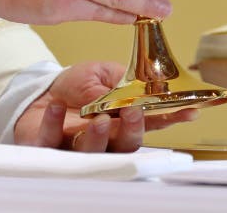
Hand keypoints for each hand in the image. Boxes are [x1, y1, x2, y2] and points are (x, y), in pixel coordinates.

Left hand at [14, 61, 198, 151]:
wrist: (38, 92)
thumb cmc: (74, 86)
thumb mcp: (98, 73)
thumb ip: (115, 83)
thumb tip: (130, 94)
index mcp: (122, 120)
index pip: (150, 122)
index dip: (170, 118)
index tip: (188, 110)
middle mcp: (105, 138)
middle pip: (126, 145)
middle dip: (132, 131)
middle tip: (133, 113)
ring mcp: (78, 146)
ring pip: (94, 152)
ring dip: (98, 137)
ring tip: (99, 118)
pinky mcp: (50, 148)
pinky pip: (52, 142)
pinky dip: (54, 124)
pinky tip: (55, 107)